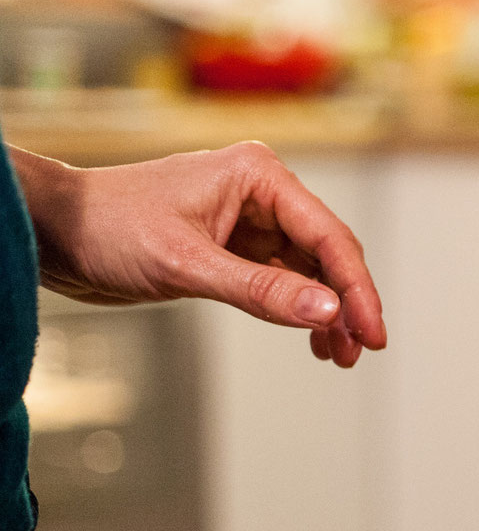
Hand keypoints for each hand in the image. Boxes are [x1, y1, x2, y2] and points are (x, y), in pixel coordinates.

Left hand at [16, 142, 385, 366]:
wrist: (54, 231)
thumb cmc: (107, 229)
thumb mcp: (187, 264)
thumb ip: (262, 290)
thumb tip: (326, 312)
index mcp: (258, 175)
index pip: (327, 236)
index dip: (356, 288)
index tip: (372, 332)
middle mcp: (262, 192)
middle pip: (328, 252)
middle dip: (346, 302)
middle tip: (359, 349)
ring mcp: (250, 219)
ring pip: (310, 269)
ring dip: (325, 311)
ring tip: (337, 355)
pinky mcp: (235, 246)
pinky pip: (283, 278)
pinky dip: (297, 309)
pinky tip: (310, 339)